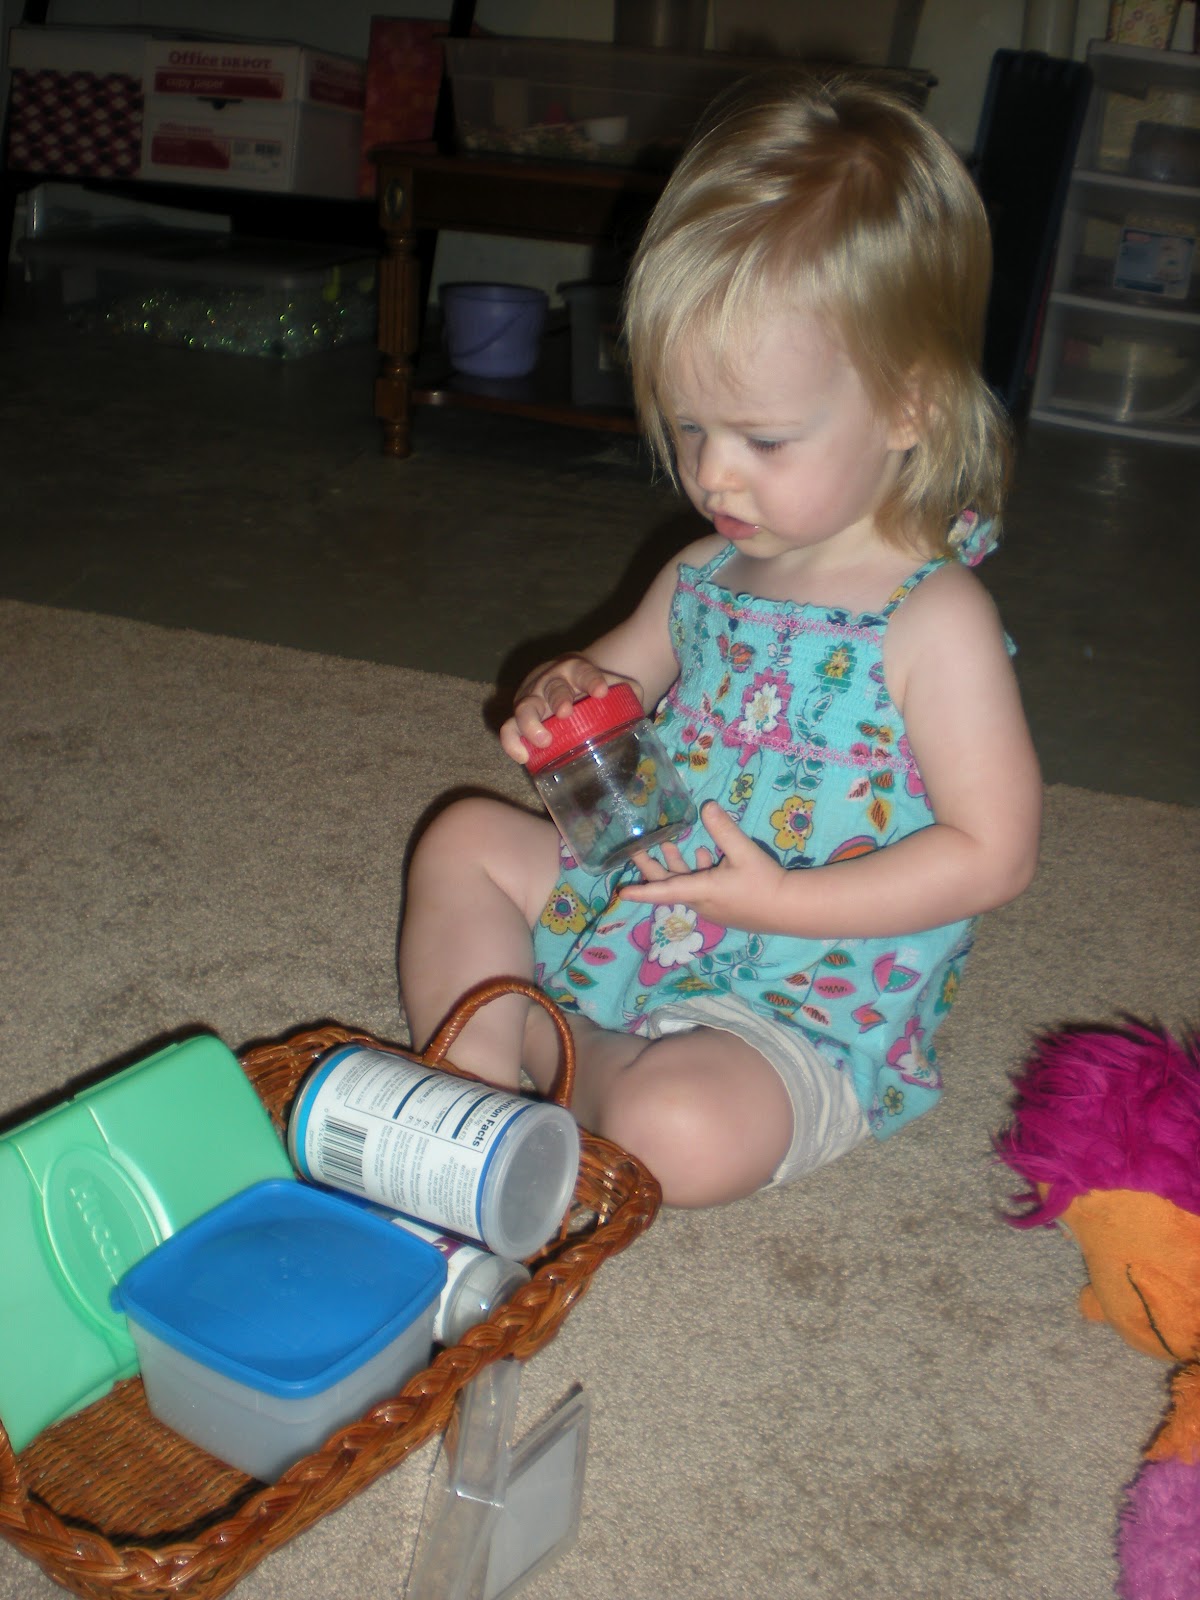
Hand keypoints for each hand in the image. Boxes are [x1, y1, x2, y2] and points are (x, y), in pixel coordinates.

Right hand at [499, 656, 641, 763]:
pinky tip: (522, 757)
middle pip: (552, 687)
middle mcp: (550, 681)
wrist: (566, 683)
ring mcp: (532, 699)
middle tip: (566, 713)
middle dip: (558, 698)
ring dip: (531, 723)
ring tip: (543, 741)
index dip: (591, 680)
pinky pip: (509, 729)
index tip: (601, 692)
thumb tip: (639, 704)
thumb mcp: (611, 684)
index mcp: (575, 670)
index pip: (583, 671)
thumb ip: (627, 691)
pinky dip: (512, 742)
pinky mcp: (519, 719)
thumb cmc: (592, 689)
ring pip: (524, 707)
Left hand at [620, 801, 787, 932]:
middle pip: (669, 885)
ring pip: (685, 885)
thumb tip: (707, 806)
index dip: (641, 891)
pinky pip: (701, 889)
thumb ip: (724, 830)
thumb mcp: (744, 852)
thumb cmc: (765, 882)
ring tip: (668, 845)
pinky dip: (697, 872)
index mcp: (701, 890)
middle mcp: (701, 902)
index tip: (620, 892)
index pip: (664, 891)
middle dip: (652, 867)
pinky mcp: (724, 907)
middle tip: (636, 849)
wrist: (790, 909)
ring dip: (676, 865)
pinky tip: (706, 855)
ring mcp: (712, 907)